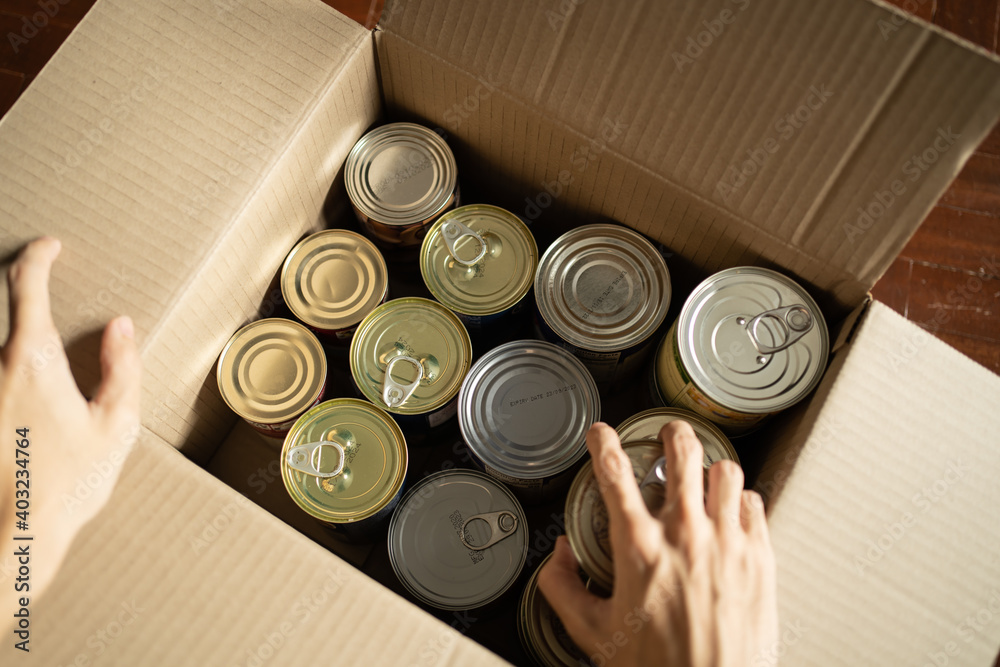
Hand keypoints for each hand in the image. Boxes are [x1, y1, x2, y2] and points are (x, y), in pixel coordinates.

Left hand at [0, 237, 141, 608]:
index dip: (39, 258)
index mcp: (33, 361)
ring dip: (25, 346)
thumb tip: (120, 327)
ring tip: (52, 370)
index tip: (51, 246)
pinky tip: (38, 407)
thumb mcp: (115, 424)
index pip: (27, 287)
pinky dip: (18, 375)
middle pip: (8, 315)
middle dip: (29, 297)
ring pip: (3, 351)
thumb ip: (122, 367)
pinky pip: (0, 378)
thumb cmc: (69, 483)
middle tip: (51, 296)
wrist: (16, 533)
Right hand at [538, 421, 778, 666]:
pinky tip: (731, 510)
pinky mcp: (759, 558)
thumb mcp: (592, 632)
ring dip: (710, 466)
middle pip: (682, 453)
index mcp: (639, 548)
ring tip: (703, 473)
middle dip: (671, 433)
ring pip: (726, 471)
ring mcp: (727, 543)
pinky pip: (754, 505)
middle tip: (667, 435)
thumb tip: (559, 557)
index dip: (604, 443)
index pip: (615, 474)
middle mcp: (685, 535)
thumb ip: (562, 588)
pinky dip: (740, 500)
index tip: (601, 435)